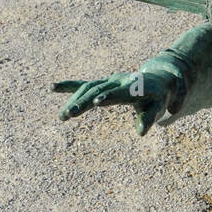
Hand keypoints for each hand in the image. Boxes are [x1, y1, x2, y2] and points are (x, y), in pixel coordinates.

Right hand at [52, 63, 181, 136]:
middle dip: (83, 102)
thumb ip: (149, 118)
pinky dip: (69, 86)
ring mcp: (110, 80)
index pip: (120, 92)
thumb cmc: (159, 98)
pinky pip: (85, 84)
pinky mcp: (103, 83)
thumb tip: (141, 132)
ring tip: (62, 116)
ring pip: (89, 87)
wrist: (158, 79)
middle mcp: (119, 81)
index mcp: (134, 87)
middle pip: (98, 90)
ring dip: (75, 100)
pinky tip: (52, 88)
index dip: (109, 96)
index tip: (96, 102)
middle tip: (68, 114)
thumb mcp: (157, 108)